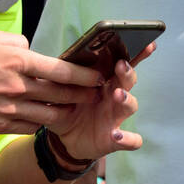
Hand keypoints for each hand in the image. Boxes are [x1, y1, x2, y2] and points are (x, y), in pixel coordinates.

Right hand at [0, 29, 103, 134]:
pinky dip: (42, 122)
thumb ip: (15, 42)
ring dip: (66, 112)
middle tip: (95, 94)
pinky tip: (47, 117)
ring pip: (50, 115)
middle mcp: (17, 87)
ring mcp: (10, 110)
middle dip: (82, 95)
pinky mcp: (1, 126)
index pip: (61, 70)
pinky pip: (31, 127)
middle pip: (61, 95)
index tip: (97, 76)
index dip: (84, 75)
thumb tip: (31, 50)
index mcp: (16, 61)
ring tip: (76, 108)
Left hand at [50, 42, 152, 161]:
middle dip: (126, 72)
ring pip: (130, 105)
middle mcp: (113, 96)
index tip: (144, 42)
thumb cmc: (67, 108)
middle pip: (126, 80)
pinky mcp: (115, 139)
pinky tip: (117, 135)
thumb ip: (55, 77)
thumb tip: (39, 60)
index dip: (134, 52)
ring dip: (126, 99)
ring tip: (118, 95)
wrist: (65, 139)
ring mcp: (116, 117)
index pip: (120, 63)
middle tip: (121, 64)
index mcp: (102, 81)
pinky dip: (128, 139)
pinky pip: (131, 140)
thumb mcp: (58, 91)